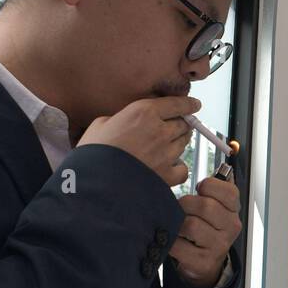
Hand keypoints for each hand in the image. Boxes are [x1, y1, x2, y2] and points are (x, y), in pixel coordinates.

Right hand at [77, 96, 199, 186]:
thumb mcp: (100, 124)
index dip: (188, 104)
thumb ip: (119, 119)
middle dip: (181, 124)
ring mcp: (166, 154)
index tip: (194, 105)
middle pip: (183, 124)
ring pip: (183, 144)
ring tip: (167, 146)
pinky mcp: (167, 175)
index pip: (176, 104)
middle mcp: (159, 131)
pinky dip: (179, 167)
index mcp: (143, 112)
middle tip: (177, 127)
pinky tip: (170, 167)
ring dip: (178, 143)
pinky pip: (183, 168)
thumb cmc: (93, 153)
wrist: (95, 183)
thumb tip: (123, 123)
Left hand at [169, 175, 241, 285]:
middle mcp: (231, 227)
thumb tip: (186, 170)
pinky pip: (179, 246)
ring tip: (177, 224)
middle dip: (186, 203)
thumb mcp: (214, 207)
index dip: (209, 186)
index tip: (200, 190)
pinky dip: (171, 241)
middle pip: (206, 206)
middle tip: (181, 207)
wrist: (206, 261)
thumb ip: (209, 189)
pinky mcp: (203, 262)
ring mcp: (219, 246)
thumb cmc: (205, 227)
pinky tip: (173, 239)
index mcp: (234, 210)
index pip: (228, 192)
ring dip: (177, 223)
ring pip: (191, 225)